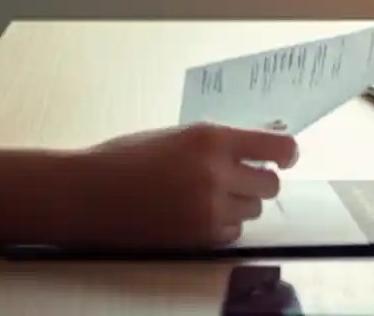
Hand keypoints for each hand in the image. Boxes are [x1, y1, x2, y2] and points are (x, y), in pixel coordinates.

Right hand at [66, 124, 298, 249]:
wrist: (85, 194)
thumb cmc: (126, 158)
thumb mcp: (178, 136)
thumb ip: (219, 143)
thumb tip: (260, 148)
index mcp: (211, 138)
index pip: (279, 147)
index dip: (287, 154)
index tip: (286, 158)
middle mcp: (216, 172)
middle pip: (271, 183)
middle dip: (259, 181)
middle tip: (240, 179)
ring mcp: (209, 208)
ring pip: (253, 210)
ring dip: (239, 204)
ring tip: (205, 197)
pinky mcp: (199, 238)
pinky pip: (232, 233)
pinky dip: (222, 227)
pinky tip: (195, 216)